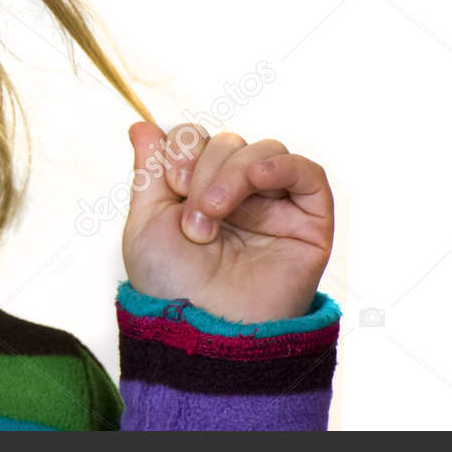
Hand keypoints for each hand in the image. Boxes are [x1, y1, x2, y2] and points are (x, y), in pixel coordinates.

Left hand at [121, 121, 333, 323]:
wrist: (205, 325)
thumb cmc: (171, 283)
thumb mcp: (146, 220)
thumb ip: (149, 170)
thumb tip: (143, 125)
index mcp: (197, 189)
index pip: (196, 138)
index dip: (181, 148)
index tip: (169, 184)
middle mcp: (238, 193)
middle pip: (227, 142)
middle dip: (203, 170)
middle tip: (192, 216)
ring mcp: (274, 204)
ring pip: (261, 150)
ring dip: (231, 174)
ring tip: (212, 214)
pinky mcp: (309, 220)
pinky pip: (307, 172)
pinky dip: (281, 165)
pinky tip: (258, 178)